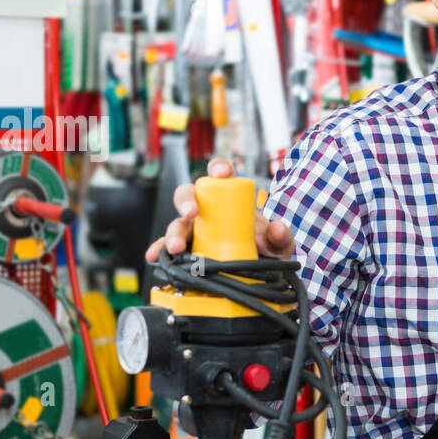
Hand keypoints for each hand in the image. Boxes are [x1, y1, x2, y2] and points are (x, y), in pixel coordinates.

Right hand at [144, 157, 294, 263]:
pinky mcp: (187, 247)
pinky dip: (161, 249)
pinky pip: (170, 246)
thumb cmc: (267, 248)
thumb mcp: (279, 244)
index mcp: (230, 196)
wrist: (262, 269)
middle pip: (190, 194)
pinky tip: (155, 256)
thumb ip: (282, 236)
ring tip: (176, 246)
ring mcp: (196, 228)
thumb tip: (278, 228)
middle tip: (192, 212)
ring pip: (177, 222)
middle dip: (187, 200)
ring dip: (173, 232)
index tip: (221, 174)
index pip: (221, 173)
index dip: (219, 169)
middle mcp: (209, 208)